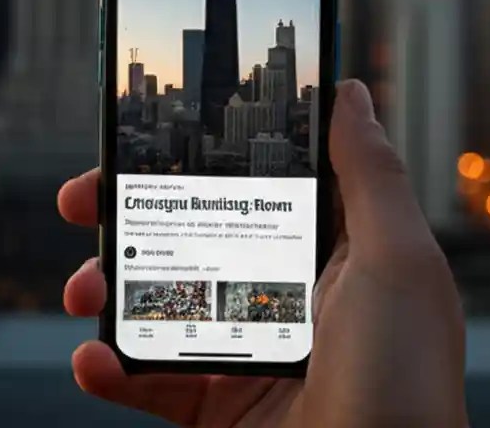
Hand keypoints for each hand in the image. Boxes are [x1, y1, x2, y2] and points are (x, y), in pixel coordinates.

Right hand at [57, 79, 467, 426]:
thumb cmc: (407, 382)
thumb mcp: (398, 260)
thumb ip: (370, 174)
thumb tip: (349, 93)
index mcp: (334, 252)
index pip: (258, 183)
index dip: (203, 154)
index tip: (154, 133)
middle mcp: (288, 296)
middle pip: (193, 235)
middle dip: (130, 214)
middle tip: (81, 199)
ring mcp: (248, 351)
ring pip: (160, 301)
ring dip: (108, 288)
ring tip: (83, 290)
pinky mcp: (216, 407)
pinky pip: (149, 379)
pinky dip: (111, 368)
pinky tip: (92, 358)